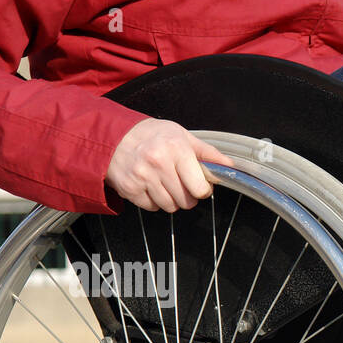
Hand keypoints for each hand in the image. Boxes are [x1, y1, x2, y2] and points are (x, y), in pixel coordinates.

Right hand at [105, 118, 234, 211]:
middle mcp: (158, 163)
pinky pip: (152, 207)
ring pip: (170, 207)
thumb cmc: (152, 135)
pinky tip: (149, 184)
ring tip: (163, 181)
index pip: (200, 189)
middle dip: (187, 195)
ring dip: (171, 199)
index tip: (198, 183)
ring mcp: (142, 177)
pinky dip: (154, 200)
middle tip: (179, 181)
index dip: (202, 189)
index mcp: (176, 149)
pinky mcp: (129, 188)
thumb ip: (207, 152)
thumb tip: (229, 166)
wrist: (112, 135)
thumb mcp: (181, 135)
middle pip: (187, 201)